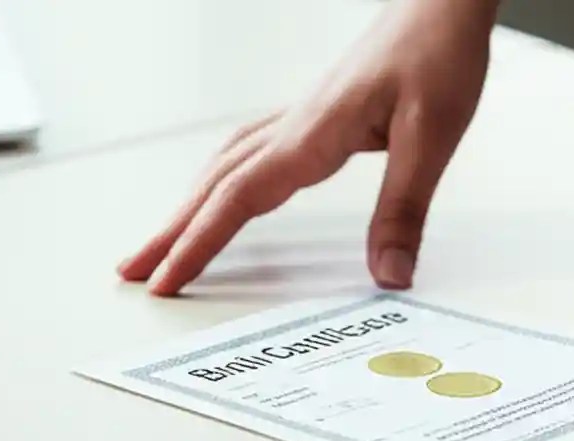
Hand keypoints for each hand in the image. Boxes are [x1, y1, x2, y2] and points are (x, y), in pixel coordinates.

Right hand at [119, 0, 496, 294]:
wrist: (440, 4)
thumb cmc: (436, 54)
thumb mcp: (431, 137)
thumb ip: (403, 209)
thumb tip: (388, 274)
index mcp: (312, 135)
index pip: (237, 198)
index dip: (198, 243)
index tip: (165, 279)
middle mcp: (294, 126)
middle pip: (215, 185)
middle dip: (171, 232)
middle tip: (133, 270)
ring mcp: (299, 119)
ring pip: (225, 166)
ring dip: (189, 205)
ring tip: (163, 239)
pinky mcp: (314, 116)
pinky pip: (248, 152)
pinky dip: (221, 180)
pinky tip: (221, 188)